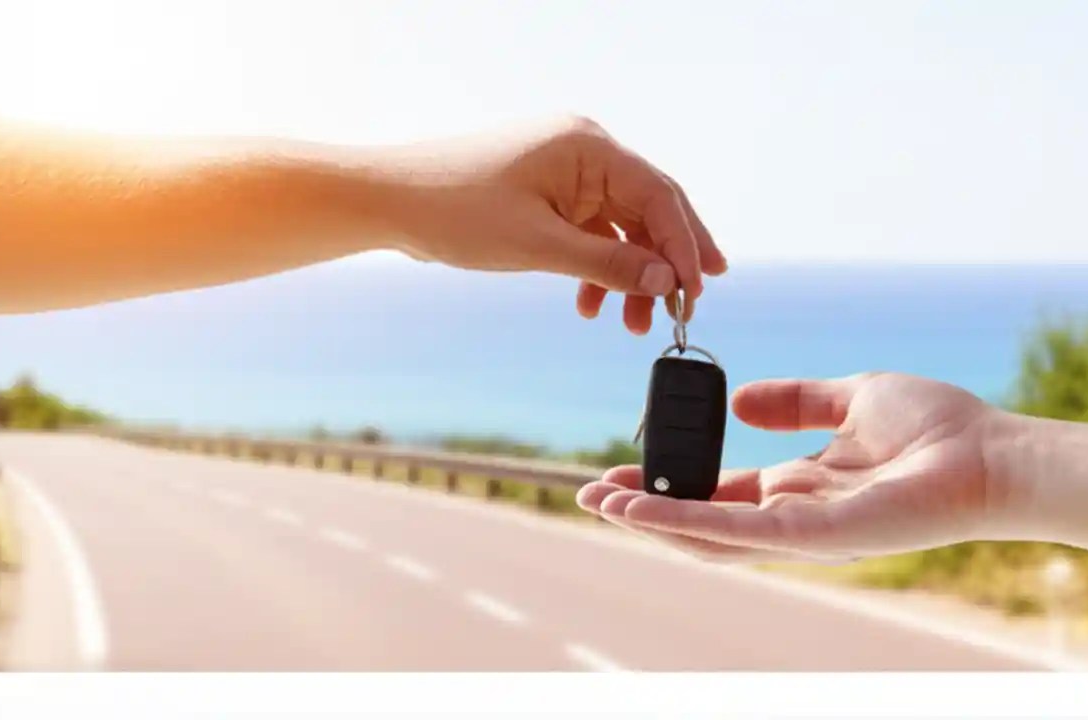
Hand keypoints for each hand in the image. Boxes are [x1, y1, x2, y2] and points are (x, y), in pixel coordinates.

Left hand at [378, 116, 727, 333]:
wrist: (392, 201)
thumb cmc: (458, 212)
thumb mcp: (539, 245)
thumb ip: (608, 262)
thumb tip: (665, 280)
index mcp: (589, 147)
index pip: (659, 195)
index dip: (684, 246)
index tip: (696, 292)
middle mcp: (584, 151)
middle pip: (648, 208)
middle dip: (667, 261)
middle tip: (688, 306)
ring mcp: (565, 172)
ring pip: (620, 225)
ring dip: (630, 273)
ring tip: (635, 323)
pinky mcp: (546, 193)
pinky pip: (590, 230)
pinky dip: (596, 267)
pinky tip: (591, 305)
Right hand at [577, 372, 1020, 562]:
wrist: (993, 456)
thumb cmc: (939, 428)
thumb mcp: (851, 397)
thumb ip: (795, 402)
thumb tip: (740, 403)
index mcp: (800, 485)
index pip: (719, 490)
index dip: (670, 483)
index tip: (626, 471)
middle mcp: (793, 514)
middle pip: (702, 518)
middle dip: (645, 510)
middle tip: (591, 496)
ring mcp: (802, 531)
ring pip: (708, 532)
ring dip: (649, 521)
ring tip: (598, 506)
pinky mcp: (814, 537)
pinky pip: (736, 530)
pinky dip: (682, 523)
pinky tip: (639, 512)